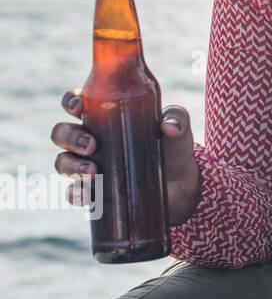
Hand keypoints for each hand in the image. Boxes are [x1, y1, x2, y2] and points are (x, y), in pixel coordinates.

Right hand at [52, 89, 202, 226]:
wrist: (182, 184)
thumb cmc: (173, 147)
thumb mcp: (178, 128)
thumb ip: (177, 119)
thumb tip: (169, 126)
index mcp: (105, 117)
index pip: (76, 104)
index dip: (70, 102)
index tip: (78, 106)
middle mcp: (91, 140)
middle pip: (62, 133)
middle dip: (71, 137)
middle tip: (92, 145)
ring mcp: (89, 166)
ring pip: (63, 162)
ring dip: (72, 166)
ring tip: (93, 171)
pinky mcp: (94, 191)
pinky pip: (73, 193)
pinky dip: (76, 194)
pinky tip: (87, 195)